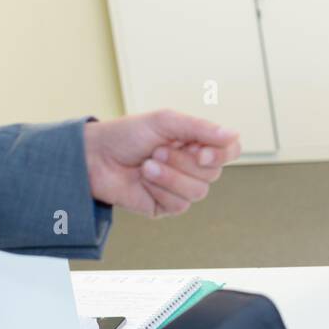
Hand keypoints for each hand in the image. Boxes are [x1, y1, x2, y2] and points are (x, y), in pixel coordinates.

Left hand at [83, 110, 241, 218]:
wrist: (95, 157)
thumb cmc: (128, 134)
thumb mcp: (166, 122)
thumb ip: (200, 128)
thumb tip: (233, 135)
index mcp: (197, 142)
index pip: (230, 151)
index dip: (222, 154)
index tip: (200, 151)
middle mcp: (193, 166)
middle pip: (214, 173)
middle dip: (183, 162)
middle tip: (158, 150)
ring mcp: (180, 187)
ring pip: (198, 192)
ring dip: (170, 177)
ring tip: (147, 165)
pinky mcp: (165, 206)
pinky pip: (179, 205)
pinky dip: (160, 190)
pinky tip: (144, 180)